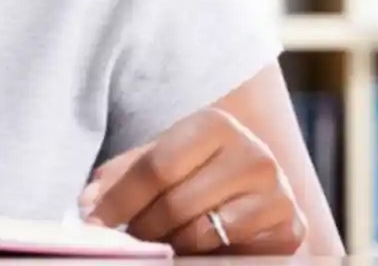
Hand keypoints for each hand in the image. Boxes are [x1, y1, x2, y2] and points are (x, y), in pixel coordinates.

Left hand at [79, 107, 305, 254]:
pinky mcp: (290, 230)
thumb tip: (87, 204)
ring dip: (168, 243)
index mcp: (215, 124)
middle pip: (176, 204)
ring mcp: (277, 194)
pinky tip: (191, 247)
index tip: (93, 221)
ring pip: (201, 234)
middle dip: (140, 226)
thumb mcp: (160, 155)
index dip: (120, 199)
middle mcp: (254, 155)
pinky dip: (201, 255)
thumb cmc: (196, 164)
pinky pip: (230, 254)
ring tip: (156, 239)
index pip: (157, 167)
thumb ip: (123, 175)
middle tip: (125, 236)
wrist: (253, 177)